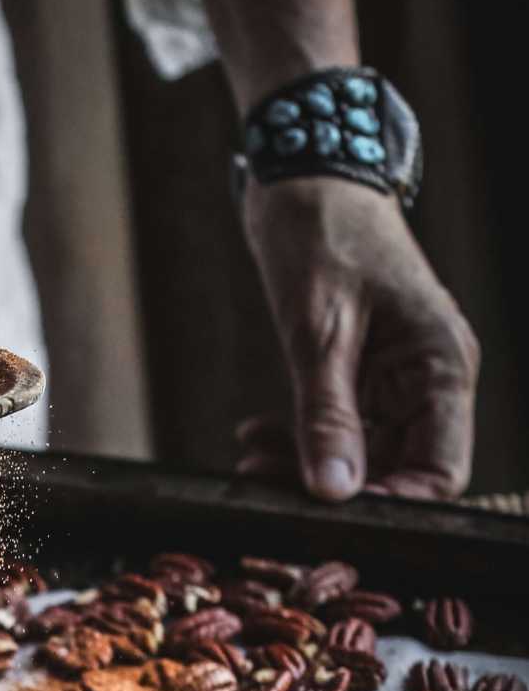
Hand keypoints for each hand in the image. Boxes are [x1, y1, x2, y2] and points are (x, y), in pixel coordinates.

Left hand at [234, 177, 478, 501]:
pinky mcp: (363, 375)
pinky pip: (339, 430)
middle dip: (335, 488)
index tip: (328, 515)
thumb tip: (334, 490)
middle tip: (265, 485)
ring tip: (249, 460)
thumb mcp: (319, 330)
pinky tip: (255, 438)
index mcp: (441, 365)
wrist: (305, 176)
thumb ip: (327, 413)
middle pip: (399, 470)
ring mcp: (397, 379)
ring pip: (363, 456)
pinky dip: (299, 440)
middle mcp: (429, 379)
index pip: (441, 470)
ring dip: (306, 466)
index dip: (392, 504)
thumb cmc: (323, 233)